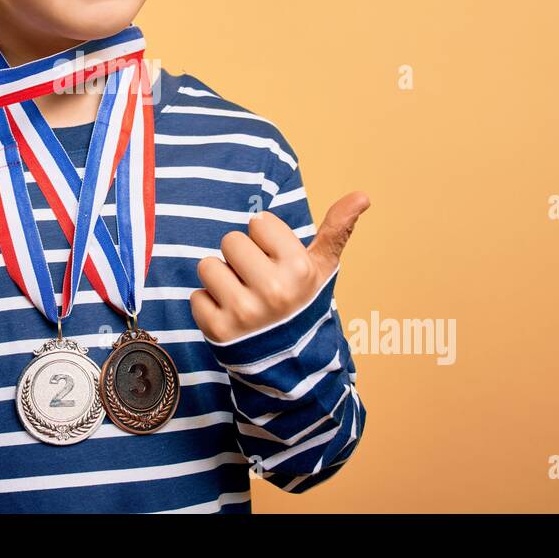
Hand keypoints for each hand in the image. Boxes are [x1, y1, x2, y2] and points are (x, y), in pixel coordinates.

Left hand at [191, 192, 369, 343]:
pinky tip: (228, 316)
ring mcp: (244, 312)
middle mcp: (273, 291)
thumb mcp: (321, 268)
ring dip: (220, 279)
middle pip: (231, 240)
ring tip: (241, 295)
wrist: (290, 362)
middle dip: (240, 258)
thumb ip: (337, 230)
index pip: (259, 222)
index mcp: (299, 269)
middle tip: (255, 280)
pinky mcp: (218, 330)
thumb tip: (362, 194)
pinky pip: (196, 296)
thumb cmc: (302, 304)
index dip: (265, 240)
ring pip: (207, 265)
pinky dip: (208, 305)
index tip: (275, 262)